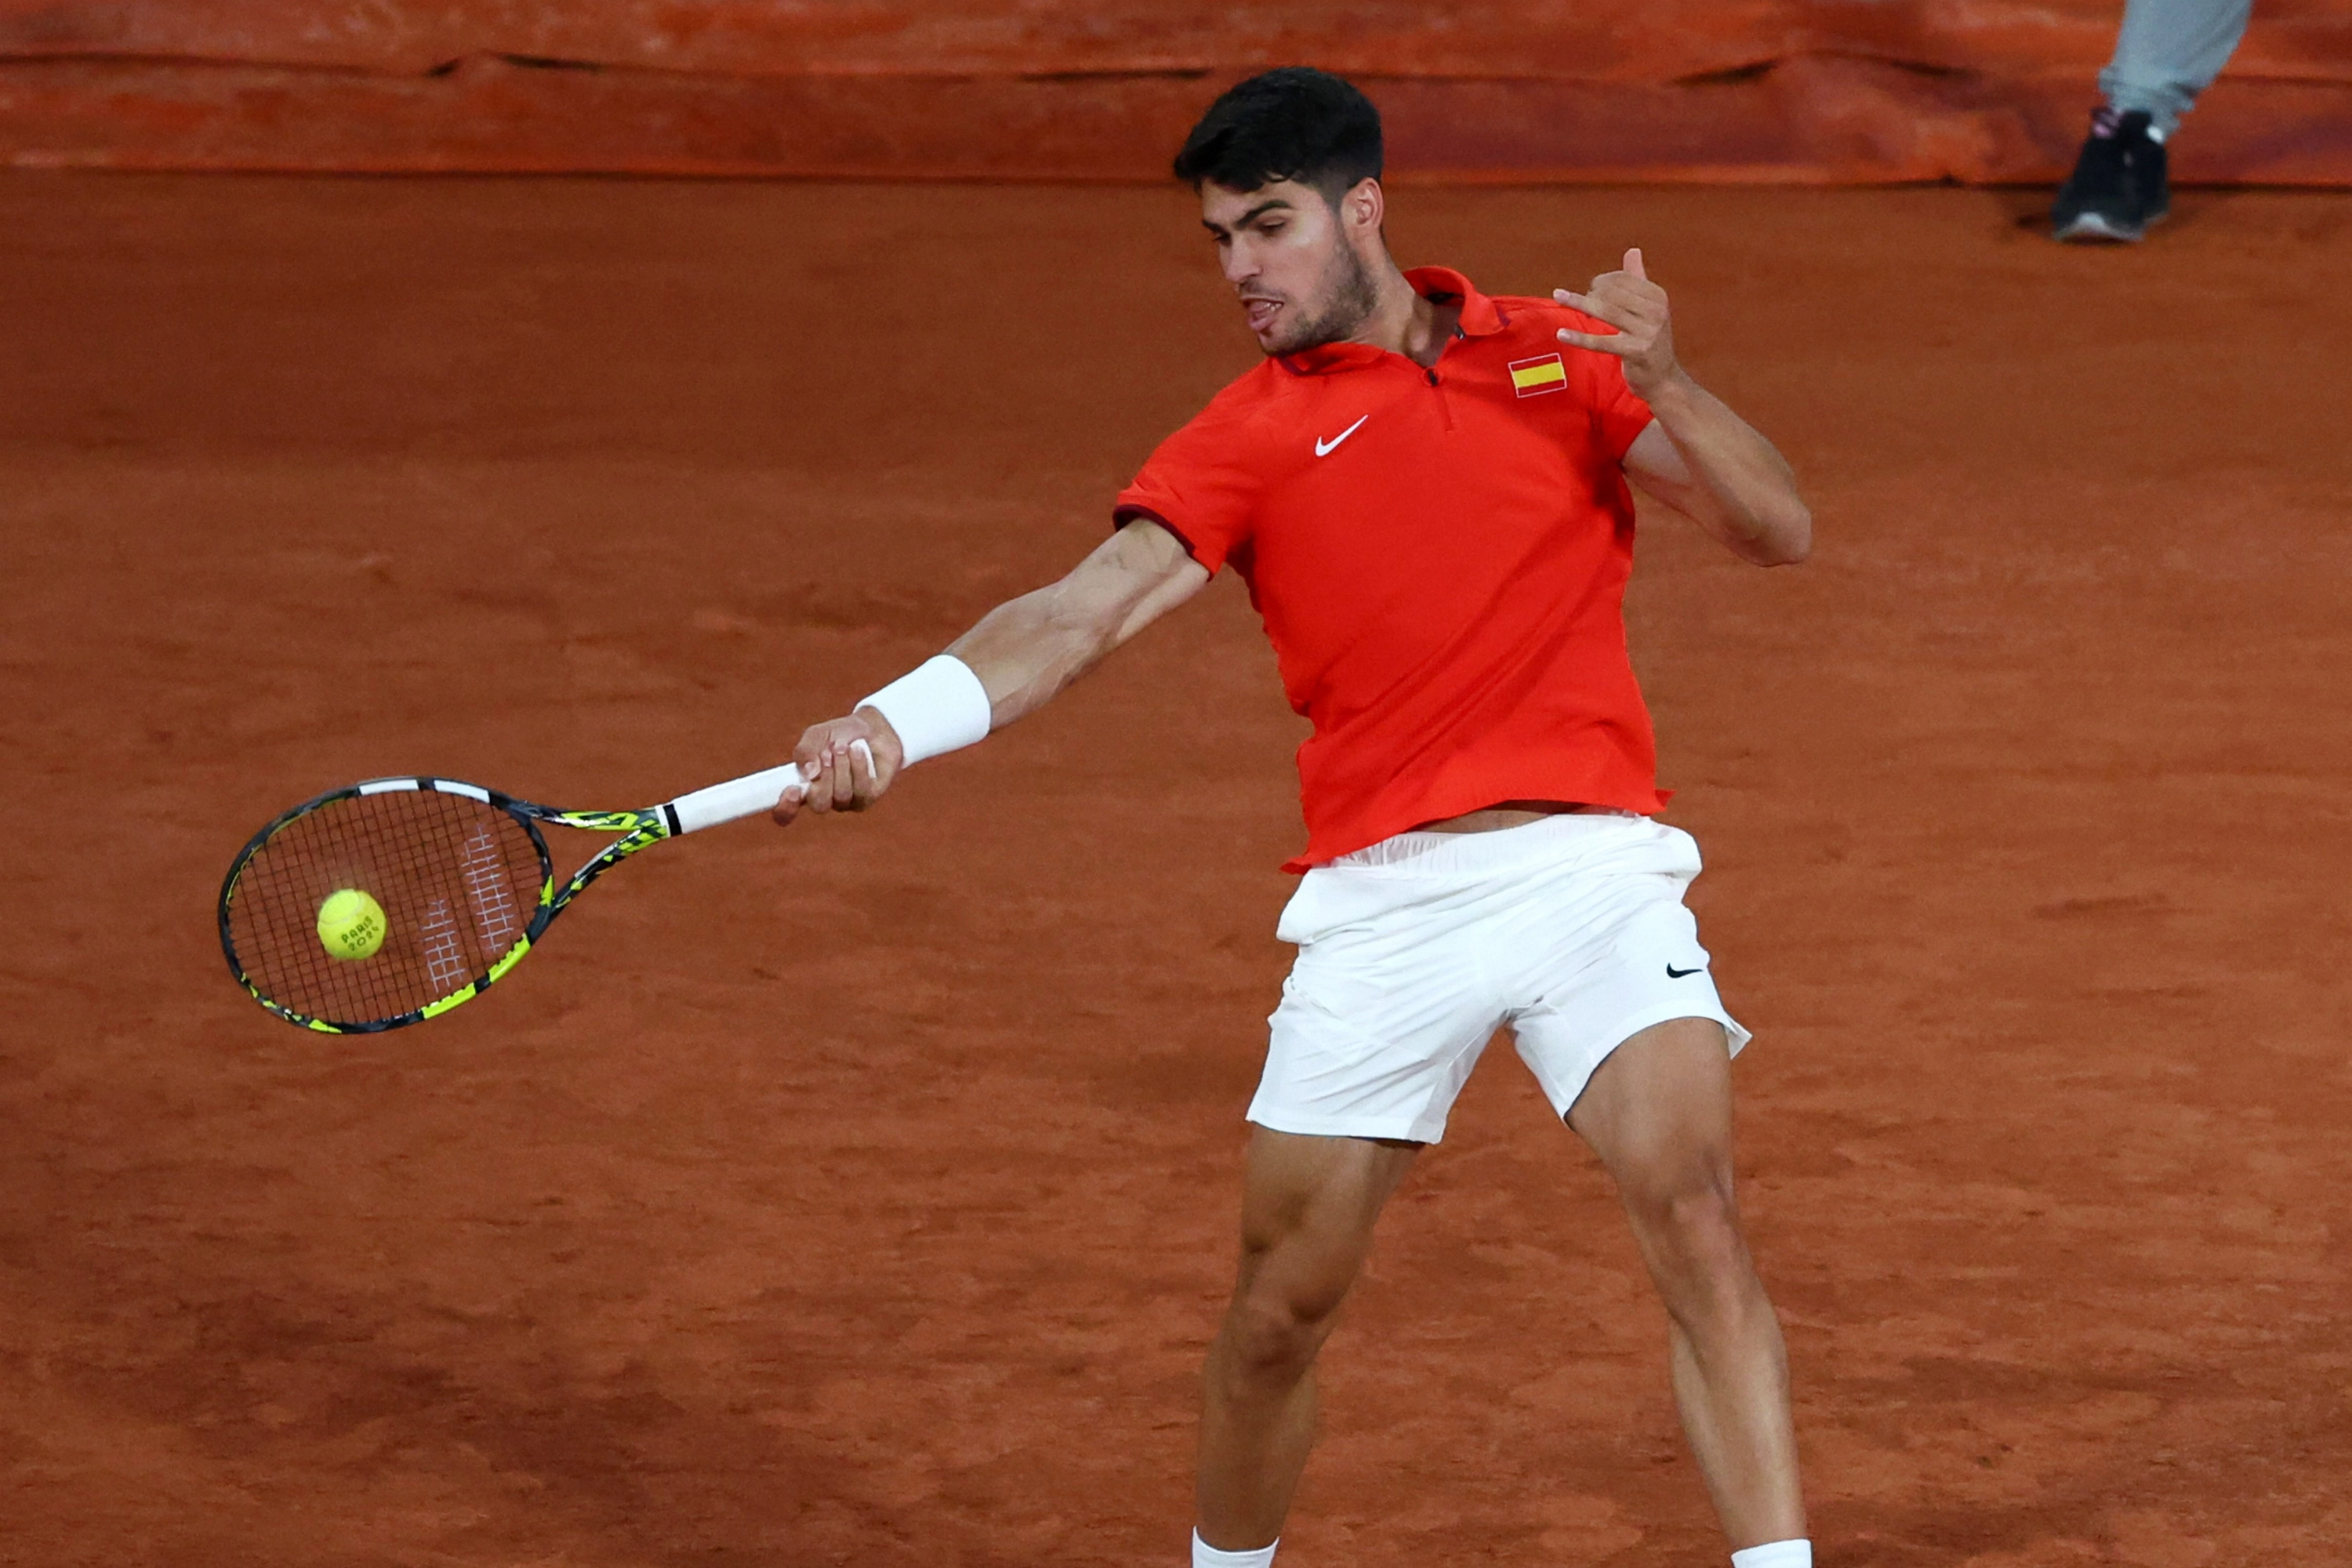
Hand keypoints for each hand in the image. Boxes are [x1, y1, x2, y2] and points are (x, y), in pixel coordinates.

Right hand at [770, 708, 905, 823]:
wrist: (871, 728)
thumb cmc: (839, 735)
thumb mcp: (816, 736)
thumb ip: (806, 751)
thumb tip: (810, 774)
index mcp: (803, 788)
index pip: (786, 811)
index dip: (785, 808)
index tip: (792, 790)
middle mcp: (824, 799)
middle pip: (819, 804)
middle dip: (824, 778)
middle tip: (827, 754)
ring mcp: (847, 801)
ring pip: (841, 796)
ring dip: (842, 767)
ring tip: (843, 746)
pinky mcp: (868, 798)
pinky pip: (862, 791)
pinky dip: (858, 767)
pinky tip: (857, 751)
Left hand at [1554, 247, 1680, 397]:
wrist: (1662, 378)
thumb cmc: (1650, 340)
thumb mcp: (1648, 308)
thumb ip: (1638, 279)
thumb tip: (1632, 250)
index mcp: (1658, 296)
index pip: (1622, 279)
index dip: (1601, 282)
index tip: (1590, 291)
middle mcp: (1656, 311)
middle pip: (1612, 292)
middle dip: (1590, 293)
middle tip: (1575, 300)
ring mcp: (1648, 332)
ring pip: (1606, 311)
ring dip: (1579, 302)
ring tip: (1558, 297)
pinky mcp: (1636, 352)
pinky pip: (1602, 342)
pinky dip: (1580, 338)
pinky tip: (1562, 334)